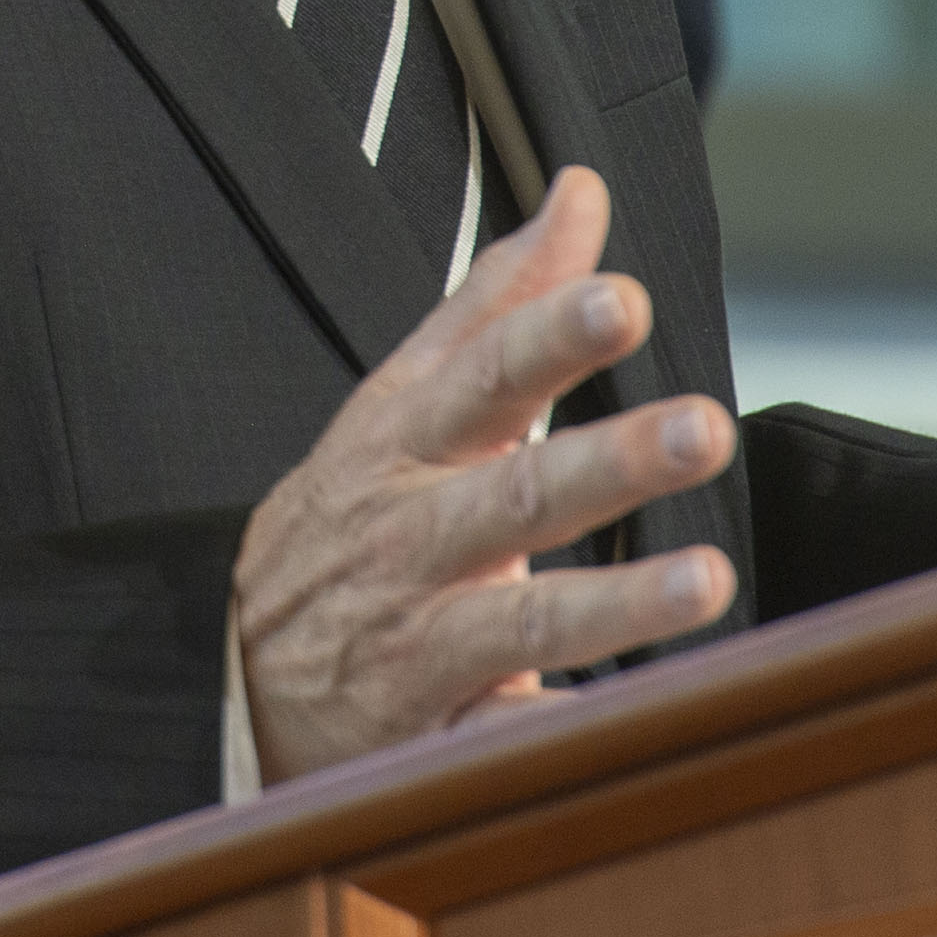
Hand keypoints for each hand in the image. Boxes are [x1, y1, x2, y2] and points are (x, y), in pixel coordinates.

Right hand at [236, 165, 740, 781]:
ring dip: (613, 604)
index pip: (486, 375)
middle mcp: (413, 536)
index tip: (624, 300)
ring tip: (707, 581)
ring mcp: (420, 639)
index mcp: (410, 442)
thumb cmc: (352, 511)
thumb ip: (502, 299)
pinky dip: (552, 739)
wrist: (230, 667)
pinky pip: (497, 745)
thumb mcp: (406, 396)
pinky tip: (628, 727)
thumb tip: (581, 192)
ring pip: (516, 621)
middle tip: (703, 428)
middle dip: (611, 461)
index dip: (553, 337)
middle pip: (514, 493)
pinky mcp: (431, 736)